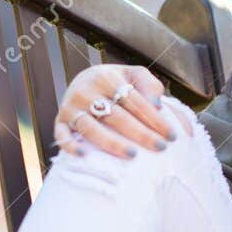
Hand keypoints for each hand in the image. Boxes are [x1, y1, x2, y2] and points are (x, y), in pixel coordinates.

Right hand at [54, 64, 192, 158]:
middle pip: (116, 116)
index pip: (134, 100)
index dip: (154, 118)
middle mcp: (87, 91)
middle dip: (140, 133)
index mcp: (107, 77)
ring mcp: (71, 107)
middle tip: (161, 148)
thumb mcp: (133, 75)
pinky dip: (70, 145)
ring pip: (90, 128)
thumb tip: (158, 104)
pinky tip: (84, 156)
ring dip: (111, 142)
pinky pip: (61, 135)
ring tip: (132, 155)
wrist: (83, 80)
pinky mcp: (60, 121)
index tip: (171, 135)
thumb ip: (149, 84)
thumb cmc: (116, 83)